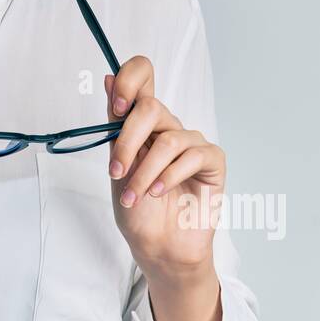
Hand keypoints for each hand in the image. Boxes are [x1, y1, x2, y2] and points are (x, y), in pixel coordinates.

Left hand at [103, 56, 225, 277]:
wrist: (156, 246)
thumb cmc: (136, 208)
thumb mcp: (117, 165)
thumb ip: (115, 124)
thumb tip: (107, 78)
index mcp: (142, 122)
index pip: (143, 75)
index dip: (130, 79)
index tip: (116, 107)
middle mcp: (168, 126)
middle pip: (151, 107)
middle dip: (127, 141)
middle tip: (116, 171)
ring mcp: (192, 143)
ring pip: (167, 139)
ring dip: (144, 172)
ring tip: (135, 197)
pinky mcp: (212, 162)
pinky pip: (192, 157)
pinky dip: (168, 177)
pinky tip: (157, 193)